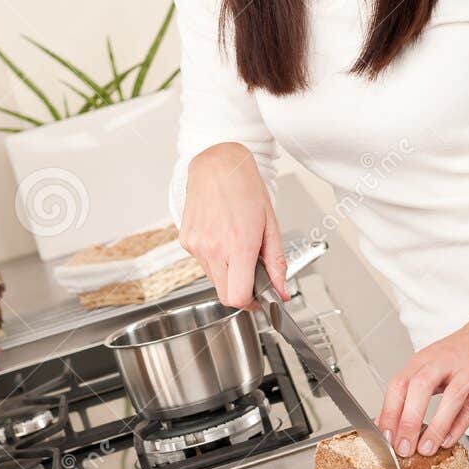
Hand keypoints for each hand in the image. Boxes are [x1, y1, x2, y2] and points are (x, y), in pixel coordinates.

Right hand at [178, 142, 288, 307]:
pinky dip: (214, 258)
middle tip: (251, 273)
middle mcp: (213, 248)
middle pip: (225, 294)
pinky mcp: (186, 241)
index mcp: (239, 244)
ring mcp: (196, 245)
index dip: (251, 303)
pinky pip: (202, 263)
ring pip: (213, 279)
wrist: (217, 165)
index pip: (238, 297)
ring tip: (235, 244)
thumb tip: (282, 289)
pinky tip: (221, 236)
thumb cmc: (245, 187)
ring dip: (227, 272)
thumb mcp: (270, 224)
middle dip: (240, 290)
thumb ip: (277, 262)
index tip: (259, 296)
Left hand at [378, 318, 468, 455]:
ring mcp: (468, 371)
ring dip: (435, 427)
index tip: (384, 437)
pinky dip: (460, 425)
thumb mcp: (435, 363)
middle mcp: (443, 362)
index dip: (388, 412)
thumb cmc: (467, 350)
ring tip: (425, 449)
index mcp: (425, 359)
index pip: (398, 384)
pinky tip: (449, 440)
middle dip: (407, 421)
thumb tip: (393, 420)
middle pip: (418, 388)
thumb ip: (416, 388)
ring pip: (449, 398)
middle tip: (401, 448)